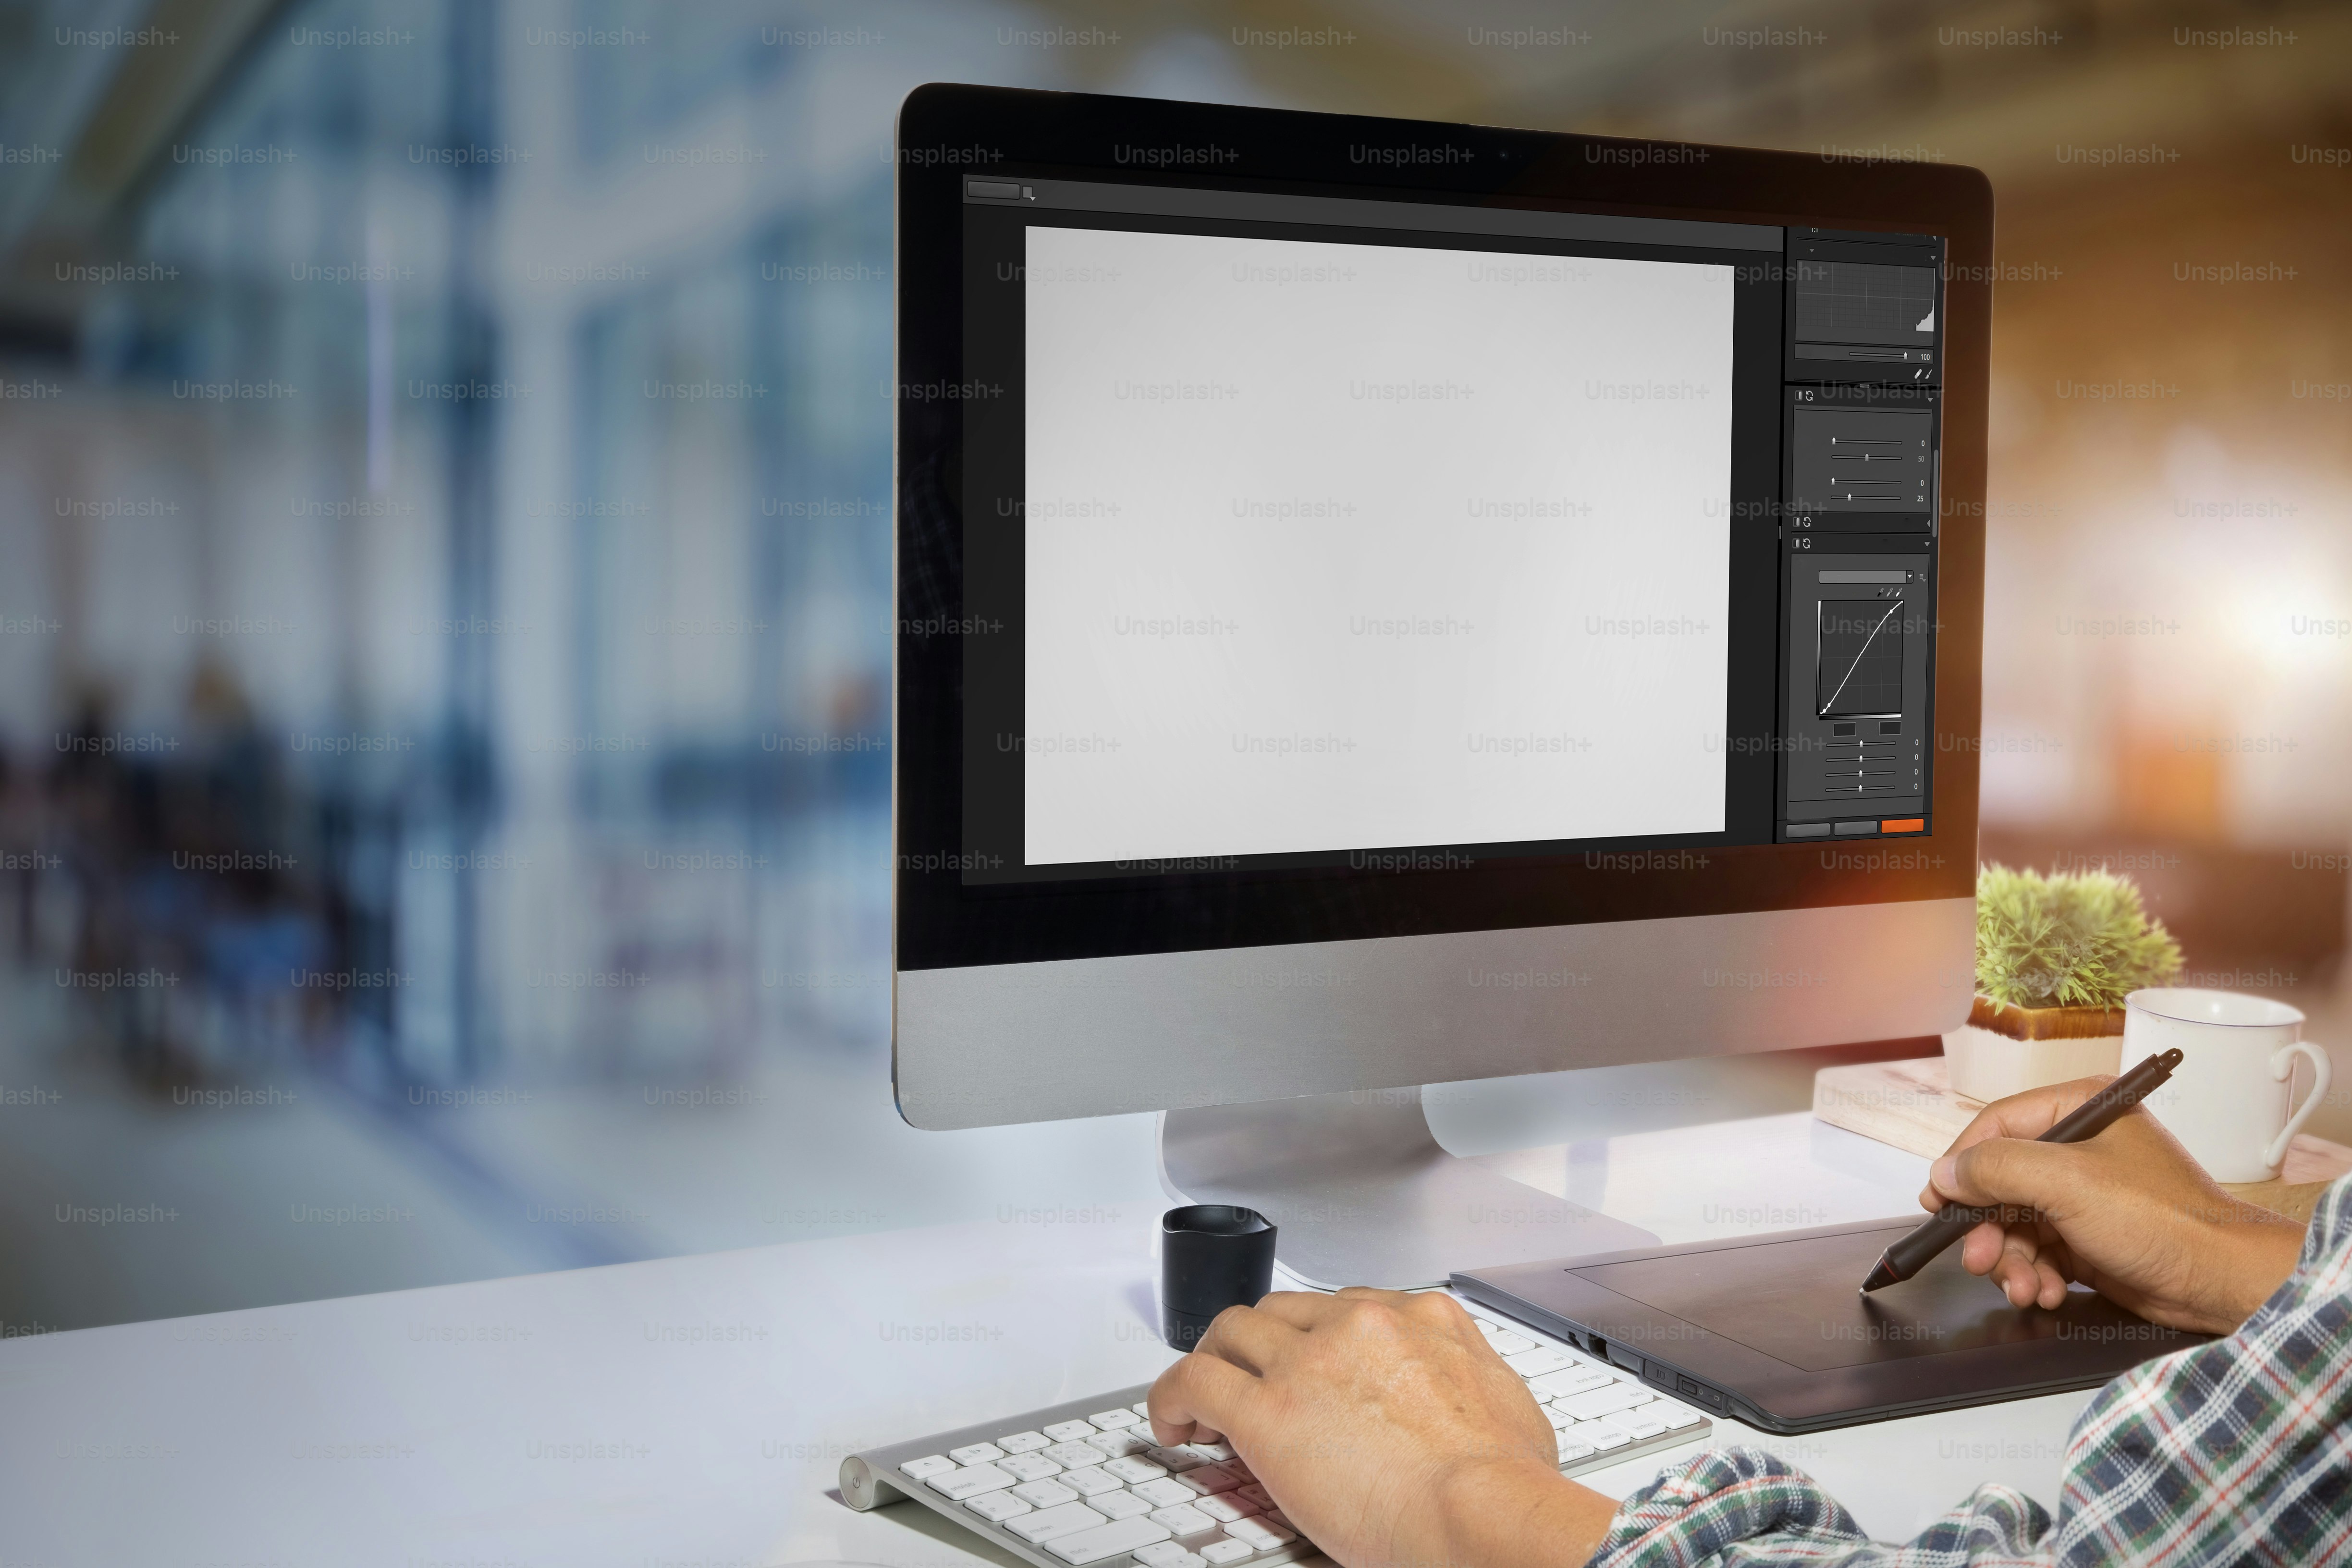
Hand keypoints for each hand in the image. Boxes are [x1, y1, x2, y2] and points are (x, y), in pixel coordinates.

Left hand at [1148, 1289, 1616, 1567]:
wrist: (1483, 1513)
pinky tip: (1173, 1422)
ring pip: (1231, 1331)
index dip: (1318, 1340)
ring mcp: (1308, 1360)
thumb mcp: (1505, 1400)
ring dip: (1215, 1360)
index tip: (1309, 1365)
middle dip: (1261, 1343)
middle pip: (1283, 1311)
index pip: (1347, 1307)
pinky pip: (1193, 1380)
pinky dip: (1171, 1396)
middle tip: (1251, 1377)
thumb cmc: (1505, 1480)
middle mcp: (1360, 1323)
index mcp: (1420, 1318)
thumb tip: (1462, 1392)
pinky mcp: (1266, 1408)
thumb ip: (1467, 1378)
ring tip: (1202, 1399)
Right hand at [1922, 1077, 2303, 1333]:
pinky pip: (2041, 1251)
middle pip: (2002, 1182)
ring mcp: (2086, 1195)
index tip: (1937, 1201)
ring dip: (2012, 1260)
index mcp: (2081, 1111)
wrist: (2221, 1282)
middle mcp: (2081, 1148)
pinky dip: (2036, 1275)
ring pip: (2017, 1223)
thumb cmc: (2162, 1220)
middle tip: (1980, 1260)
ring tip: (2023, 1288)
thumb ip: (1997, 1169)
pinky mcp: (2092, 1237)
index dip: (1961, 1164)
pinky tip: (2046, 1293)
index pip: (1997, 1125)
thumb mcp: (2067, 1182)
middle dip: (1988, 1228)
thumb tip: (1944, 1173)